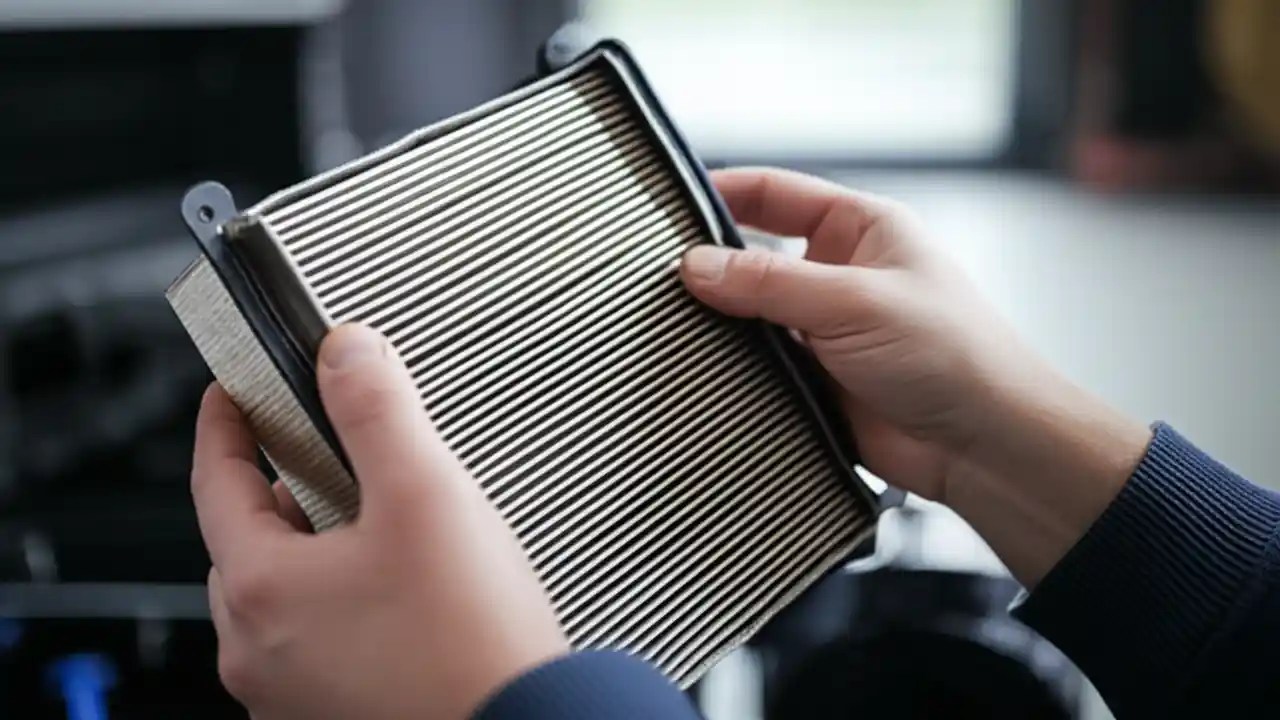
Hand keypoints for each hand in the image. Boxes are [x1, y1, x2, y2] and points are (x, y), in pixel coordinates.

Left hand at [192, 324, 566, 719]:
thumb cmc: (471, 640)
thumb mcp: (425, 496)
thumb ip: (377, 411)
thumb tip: (346, 351)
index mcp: (261, 589)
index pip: (213, 482)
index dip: (223, 425)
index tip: (232, 396)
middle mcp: (257, 651)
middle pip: (248, 542)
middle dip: (284, 494)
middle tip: (335, 465)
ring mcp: (288, 694)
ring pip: (281, 597)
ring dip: (315, 555)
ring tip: (382, 535)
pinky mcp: (328, 716)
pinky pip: (312, 643)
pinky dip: (337, 608)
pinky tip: (396, 599)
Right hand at [681, 168, 1151, 584]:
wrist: (984, 447)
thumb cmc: (954, 355)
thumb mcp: (854, 301)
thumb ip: (770, 282)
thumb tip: (697, 265)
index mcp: (861, 229)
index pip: (775, 194)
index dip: (722, 194)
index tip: (670, 211)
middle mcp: (840, 273)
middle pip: (754, 256)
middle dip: (713, 266)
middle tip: (662, 279)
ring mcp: (825, 329)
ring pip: (751, 316)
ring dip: (723, 325)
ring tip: (677, 328)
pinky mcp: (816, 381)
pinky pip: (759, 367)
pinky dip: (734, 370)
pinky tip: (706, 372)